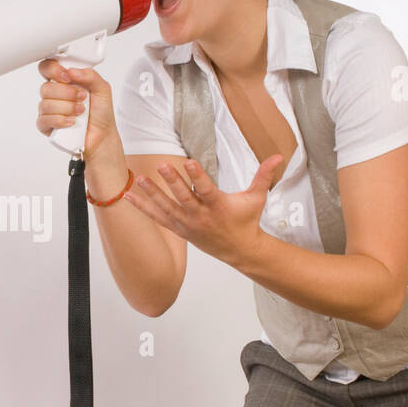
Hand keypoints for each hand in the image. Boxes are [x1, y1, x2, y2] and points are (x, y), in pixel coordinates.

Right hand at [35, 59, 119, 161]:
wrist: (102, 135)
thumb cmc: (100, 113)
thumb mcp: (102, 88)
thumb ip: (90, 75)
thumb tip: (72, 71)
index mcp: (64, 81)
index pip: (47, 68)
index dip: (53, 70)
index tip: (67, 77)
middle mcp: (54, 95)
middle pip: (46, 87)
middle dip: (66, 93)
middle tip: (82, 98)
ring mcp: (49, 110)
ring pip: (46, 104)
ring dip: (67, 108)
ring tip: (81, 112)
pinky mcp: (46, 126)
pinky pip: (44, 120)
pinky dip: (60, 120)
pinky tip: (72, 122)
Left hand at [124, 154, 282, 267]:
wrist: (239, 251)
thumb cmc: (247, 221)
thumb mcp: (256, 198)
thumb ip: (264, 175)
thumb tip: (278, 155)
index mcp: (219, 206)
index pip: (206, 189)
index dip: (198, 176)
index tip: (190, 162)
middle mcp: (201, 216)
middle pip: (184, 198)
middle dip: (172, 182)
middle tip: (162, 166)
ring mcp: (187, 224)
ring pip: (167, 208)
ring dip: (152, 194)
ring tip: (139, 179)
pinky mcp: (179, 229)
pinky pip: (158, 217)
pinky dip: (143, 207)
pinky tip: (128, 196)